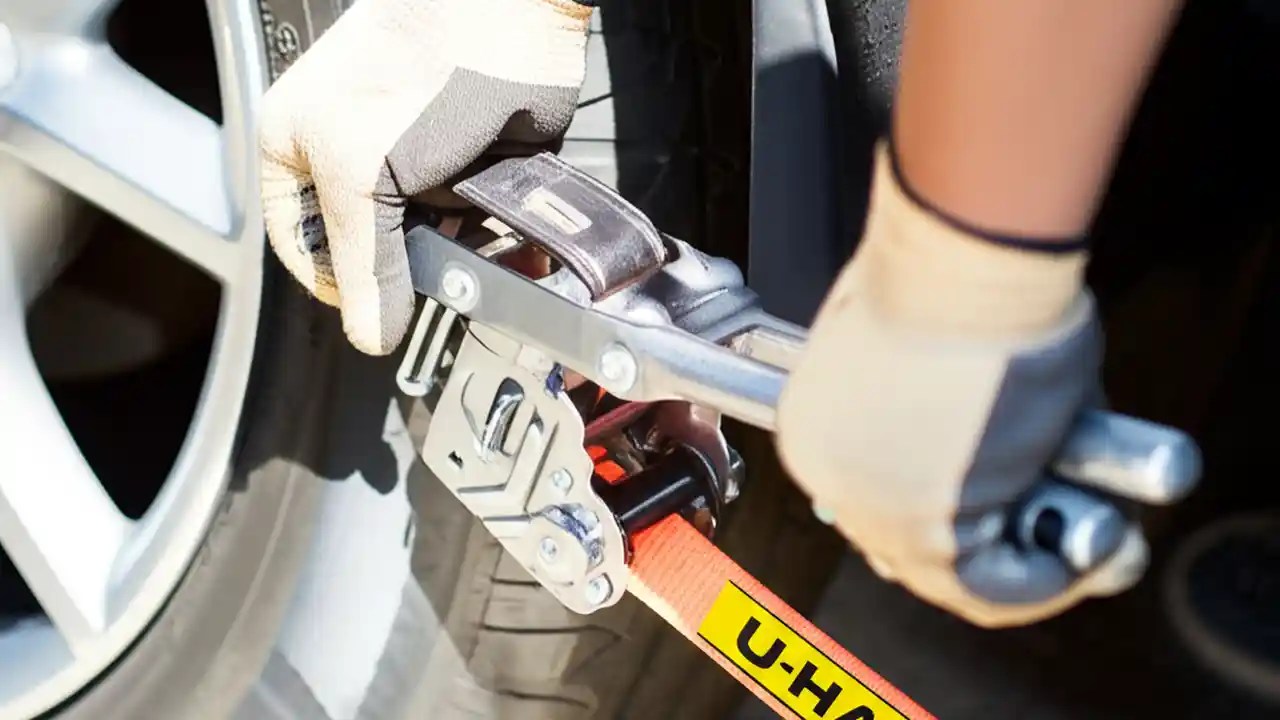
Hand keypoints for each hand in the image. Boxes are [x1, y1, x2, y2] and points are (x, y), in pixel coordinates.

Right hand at [259, 0, 592, 353]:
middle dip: (406, 275)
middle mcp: (359, 160)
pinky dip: (501, 249)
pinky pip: (484, 230)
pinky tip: (512, 256)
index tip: (372, 310)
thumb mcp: (362, 169)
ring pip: (433, 246)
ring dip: (460, 266)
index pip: (303, 246)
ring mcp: (421, 166)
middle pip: (374, 253)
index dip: (337, 284)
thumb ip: (364, 259)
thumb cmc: (420, 57)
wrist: (512, 15)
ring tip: (475, 265)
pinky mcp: (478, 171)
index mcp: (300, 147)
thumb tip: (369, 332)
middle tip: (431, 285)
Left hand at [775, 144, 1199, 627]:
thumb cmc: (945, 277)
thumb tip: (996, 428)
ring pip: (949, 572)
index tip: (1002, 500)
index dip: (946, 504)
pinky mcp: (926, 531)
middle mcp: (831, 479)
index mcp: (817, 427)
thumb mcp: (921, 342)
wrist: (962, 269)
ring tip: (1083, 537)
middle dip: (988, 538)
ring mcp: (871, 509)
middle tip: (1050, 522)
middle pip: (906, 540)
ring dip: (1026, 563)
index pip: (876, 494)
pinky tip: (1090, 555)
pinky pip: (988, 589)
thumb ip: (939, 399)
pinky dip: (1046, 583)